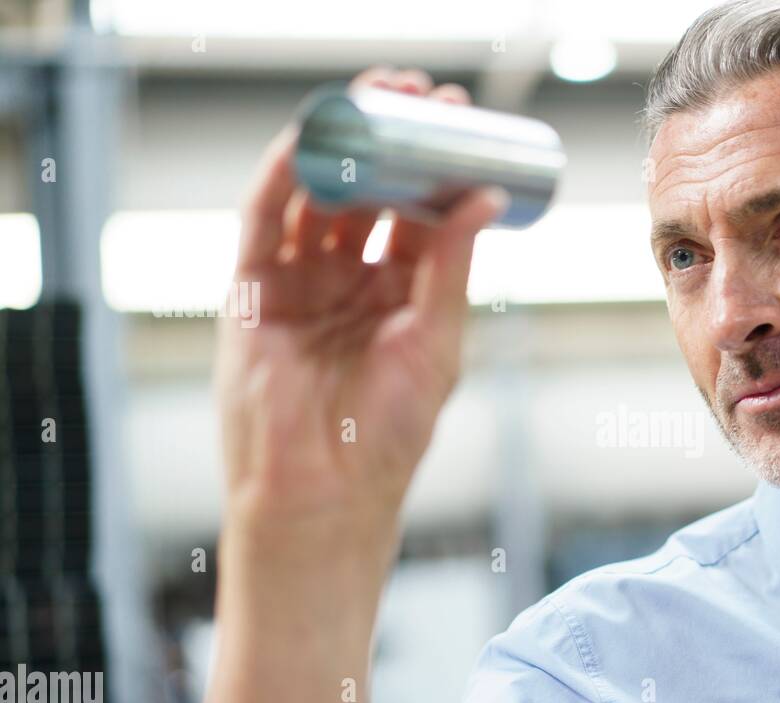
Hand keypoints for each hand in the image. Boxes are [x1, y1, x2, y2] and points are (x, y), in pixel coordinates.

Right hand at [216, 67, 506, 523]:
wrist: (324, 492)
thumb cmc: (388, 432)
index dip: (434, 164)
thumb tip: (487, 195)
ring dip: (337, 144)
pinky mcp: (253, 291)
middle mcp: (347, 280)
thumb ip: (453, 265)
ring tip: (370, 101)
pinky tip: (306, 141)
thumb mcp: (436, 339)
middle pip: (366, 191)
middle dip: (387, 139)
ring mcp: (299, 282)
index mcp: (398, 294)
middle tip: (416, 94)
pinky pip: (263, 222)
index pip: (416, 212)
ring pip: (315, 195)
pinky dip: (280, 177)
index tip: (461, 119)